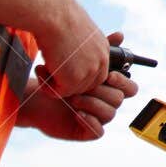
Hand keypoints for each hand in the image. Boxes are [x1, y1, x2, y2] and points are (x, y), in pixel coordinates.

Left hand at [18, 30, 138, 139]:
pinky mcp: (86, 131)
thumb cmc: (58, 76)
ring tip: (74, 100)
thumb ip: (99, 48)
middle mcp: (106, 102)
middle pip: (119, 99)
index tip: (109, 75)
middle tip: (86, 87)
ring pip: (110, 114)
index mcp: (109, 87)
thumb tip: (120, 35)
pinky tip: (77, 114)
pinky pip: (98, 131)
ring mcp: (97, 117)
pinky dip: (90, 121)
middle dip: (103, 92)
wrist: (36, 96)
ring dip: (93, 105)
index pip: (129, 87)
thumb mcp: (78, 59)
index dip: (123, 82)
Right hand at [34, 0, 108, 97]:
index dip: (76, 74)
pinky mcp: (74, 79)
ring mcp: (89, 71)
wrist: (52, 13)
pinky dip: (47, 85)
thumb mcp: (76, 33)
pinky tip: (40, 68)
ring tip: (43, 66)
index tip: (60, 65)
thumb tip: (71, 64)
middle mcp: (101, 60)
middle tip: (48, 67)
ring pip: (71, 90)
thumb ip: (81, 50)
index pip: (96, 74)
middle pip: (85, 85)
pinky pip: (59, 93)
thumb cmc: (58, 17)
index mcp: (103, 48)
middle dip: (65, 81)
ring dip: (54, 82)